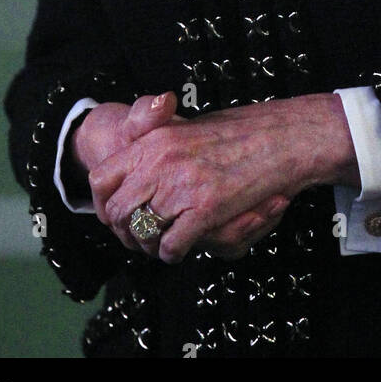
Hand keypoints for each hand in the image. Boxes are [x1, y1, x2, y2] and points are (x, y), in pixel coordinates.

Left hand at [73, 92, 292, 256]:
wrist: (277, 137)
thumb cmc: (238, 132)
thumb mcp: (187, 128)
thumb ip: (158, 143)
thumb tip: (137, 168)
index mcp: (154, 140)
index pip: (102, 177)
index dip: (103, 202)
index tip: (114, 214)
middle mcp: (161, 162)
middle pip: (118, 211)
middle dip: (124, 231)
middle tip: (138, 237)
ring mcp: (182, 185)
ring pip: (142, 231)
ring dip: (148, 244)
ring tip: (159, 244)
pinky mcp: (205, 208)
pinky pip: (172, 244)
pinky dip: (172, 253)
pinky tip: (180, 248)